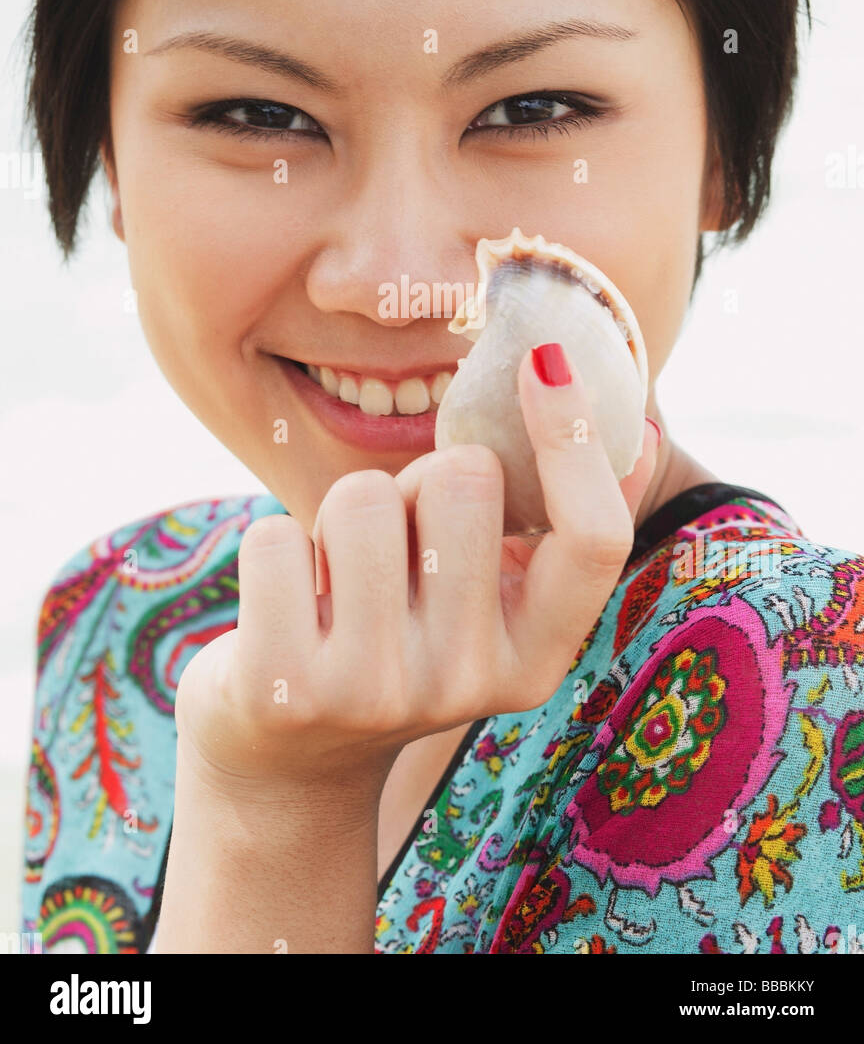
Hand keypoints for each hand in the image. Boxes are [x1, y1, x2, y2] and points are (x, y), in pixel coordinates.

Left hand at [173, 343, 659, 806]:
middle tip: (394, 546)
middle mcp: (469, 685)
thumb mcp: (483, 605)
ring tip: (337, 580)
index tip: (545, 359)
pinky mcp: (283, 687)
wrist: (287, 760)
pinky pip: (277, 535)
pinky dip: (274, 547)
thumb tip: (642, 429)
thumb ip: (545, 531)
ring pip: (365, 495)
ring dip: (342, 515)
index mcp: (536, 659)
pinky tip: (284, 607)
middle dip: (418, 480)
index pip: (592, 540)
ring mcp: (375, 692)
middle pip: (463, 480)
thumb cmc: (397, 642)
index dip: (576, 437)